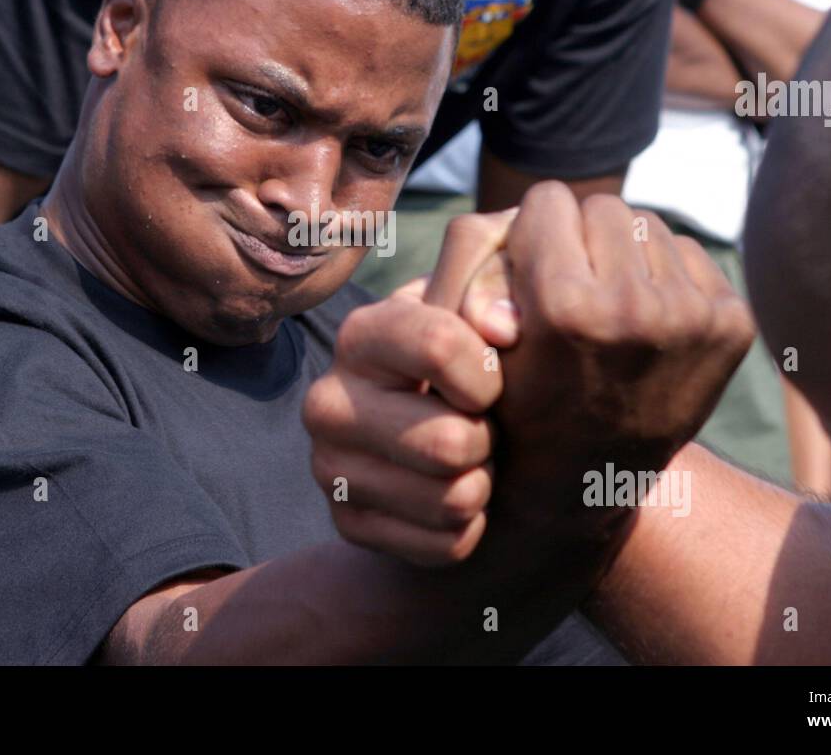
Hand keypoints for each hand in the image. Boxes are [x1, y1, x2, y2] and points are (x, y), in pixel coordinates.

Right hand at [302, 211, 517, 566]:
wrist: (459, 434)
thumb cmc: (480, 356)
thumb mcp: (491, 303)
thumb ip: (502, 285)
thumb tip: (501, 328)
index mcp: (362, 333)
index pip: (440, 347)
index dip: (488, 375)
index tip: (490, 382)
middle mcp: (328, 400)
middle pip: (448, 443)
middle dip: (488, 441)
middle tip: (482, 430)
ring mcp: (329, 467)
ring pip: (451, 500)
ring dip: (482, 484)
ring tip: (469, 461)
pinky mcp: (347, 524)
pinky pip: (444, 545)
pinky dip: (469, 528)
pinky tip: (452, 497)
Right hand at [490, 183, 754, 532]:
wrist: (588, 480)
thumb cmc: (517, 397)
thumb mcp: (477, 332)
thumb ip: (492, 257)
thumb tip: (543, 209)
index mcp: (565, 308)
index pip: (548, 199)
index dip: (532, 232)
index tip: (529, 268)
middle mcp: (635, 310)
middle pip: (603, 205)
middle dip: (580, 236)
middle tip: (570, 287)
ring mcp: (693, 318)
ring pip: (648, 223)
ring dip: (622, 254)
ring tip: (606, 308)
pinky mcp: (732, 324)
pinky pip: (687, 250)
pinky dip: (662, 274)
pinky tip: (643, 322)